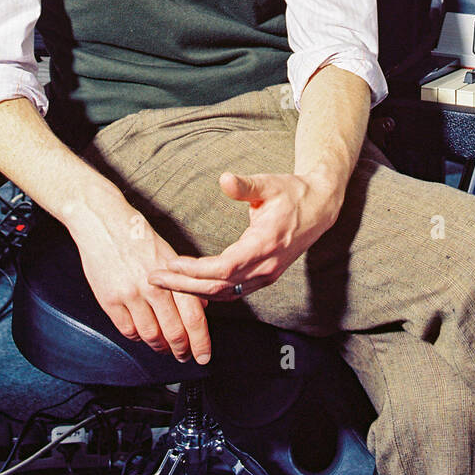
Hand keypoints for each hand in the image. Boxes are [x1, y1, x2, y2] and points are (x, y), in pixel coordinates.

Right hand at [67, 190, 210, 363]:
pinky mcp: (110, 299)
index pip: (193, 316)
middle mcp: (153, 287)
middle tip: (185, 357)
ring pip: (150, 335)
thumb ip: (184, 281)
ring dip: (160, 347)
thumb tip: (202, 306)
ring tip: (164, 348)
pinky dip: (138, 338)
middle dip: (182, 350)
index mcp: (172, 274)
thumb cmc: (138, 236)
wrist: (103, 221)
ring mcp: (130, 294)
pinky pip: (127, 330)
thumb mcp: (168, 254)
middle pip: (174, 331)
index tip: (203, 357)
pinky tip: (142, 335)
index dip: (200, 341)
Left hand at [149, 171, 338, 300]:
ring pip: (226, 294)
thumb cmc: (292, 192)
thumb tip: (225, 179)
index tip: (172, 264)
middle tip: (154, 279)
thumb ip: (246, 185)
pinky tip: (190, 286)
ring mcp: (267, 275)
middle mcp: (266, 266)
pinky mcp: (265, 276)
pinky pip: (233, 292)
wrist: (320, 207)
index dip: (196, 271)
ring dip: (193, 292)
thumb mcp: (269, 183)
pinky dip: (209, 291)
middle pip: (220, 286)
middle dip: (184, 286)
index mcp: (265, 244)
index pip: (225, 268)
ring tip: (165, 284)